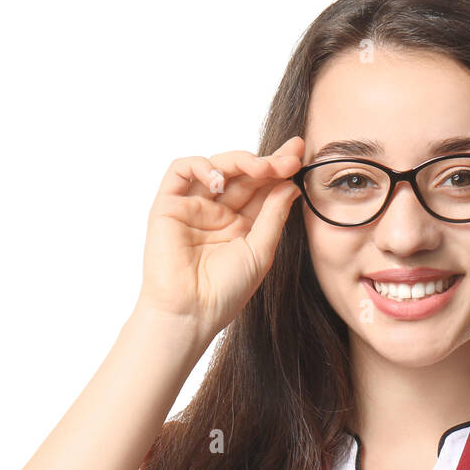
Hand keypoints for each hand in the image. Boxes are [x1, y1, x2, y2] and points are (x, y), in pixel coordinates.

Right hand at [136, 136, 304, 334]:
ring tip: (262, 167)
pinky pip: (180, 171)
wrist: (191, 313)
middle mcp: (218, 212)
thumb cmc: (225, 292)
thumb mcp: (260, 252)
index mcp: (241, 225)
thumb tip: (291, 185)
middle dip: (268, 162)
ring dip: (241, 161)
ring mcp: (194, 207)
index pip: (262, 188)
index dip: (280, 170)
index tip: (300, 156)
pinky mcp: (168, 206)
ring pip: (217, 167)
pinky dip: (200, 166)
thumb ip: (274, 216)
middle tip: (290, 158)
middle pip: (243, 175)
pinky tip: (219, 179)